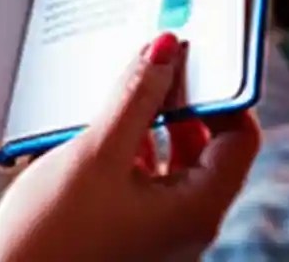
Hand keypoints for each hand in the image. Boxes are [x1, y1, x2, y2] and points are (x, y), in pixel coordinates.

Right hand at [0, 32, 261, 260]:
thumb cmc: (48, 238)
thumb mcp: (96, 154)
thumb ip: (135, 97)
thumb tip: (164, 49)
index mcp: (198, 210)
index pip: (240, 137)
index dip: (223, 93)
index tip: (194, 58)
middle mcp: (188, 226)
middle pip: (209, 147)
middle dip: (183, 102)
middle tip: (156, 63)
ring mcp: (159, 233)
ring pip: (174, 162)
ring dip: (153, 123)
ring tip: (124, 90)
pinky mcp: (129, 234)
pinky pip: (147, 181)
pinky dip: (132, 150)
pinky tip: (101, 128)